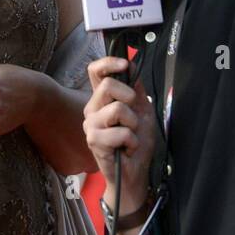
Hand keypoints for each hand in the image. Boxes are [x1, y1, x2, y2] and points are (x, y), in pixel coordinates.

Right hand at [83, 56, 155, 213]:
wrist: (135, 172)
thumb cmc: (137, 143)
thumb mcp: (143, 111)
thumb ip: (137, 90)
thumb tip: (132, 66)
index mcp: (103, 99)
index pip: (95, 71)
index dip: (108, 62)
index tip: (124, 65)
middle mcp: (92, 108)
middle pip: (108, 85)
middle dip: (130, 98)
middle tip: (133, 118)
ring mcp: (90, 124)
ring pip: (117, 108)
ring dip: (133, 124)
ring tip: (130, 137)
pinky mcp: (93, 140)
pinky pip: (121, 131)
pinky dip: (131, 141)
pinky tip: (127, 148)